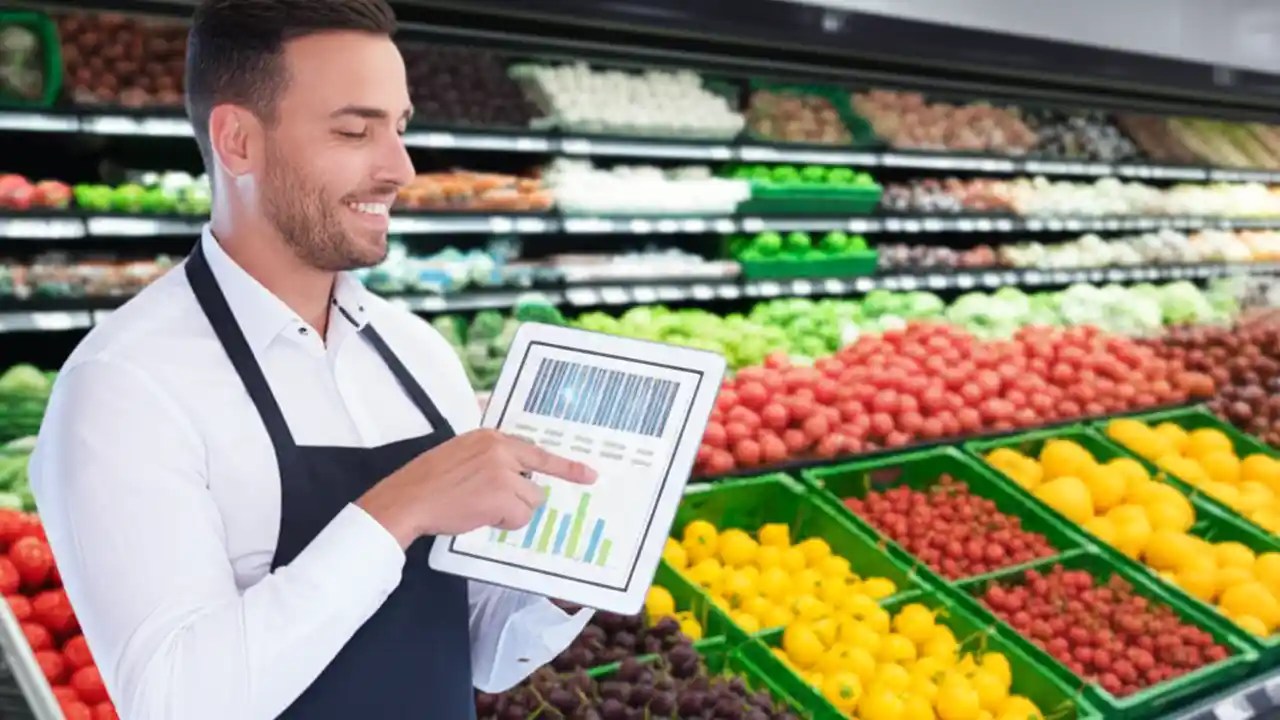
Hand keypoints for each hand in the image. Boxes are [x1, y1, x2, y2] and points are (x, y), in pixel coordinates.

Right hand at [357, 429, 596, 546]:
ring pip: (530, 500)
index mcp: (492, 436)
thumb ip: (490, 456)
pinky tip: (480, 516)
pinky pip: (520, 517)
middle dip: (526, 495)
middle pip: (537, 478)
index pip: (536, 450)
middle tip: (518, 502)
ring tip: (480, 507)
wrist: (408, 498)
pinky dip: (504, 522)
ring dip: (511, 510)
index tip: (589, 474)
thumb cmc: (430, 480)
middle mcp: (501, 450)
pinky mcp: (502, 496)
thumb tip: (517, 473)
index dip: (565, 465)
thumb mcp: (461, 452)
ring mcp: (503, 473)